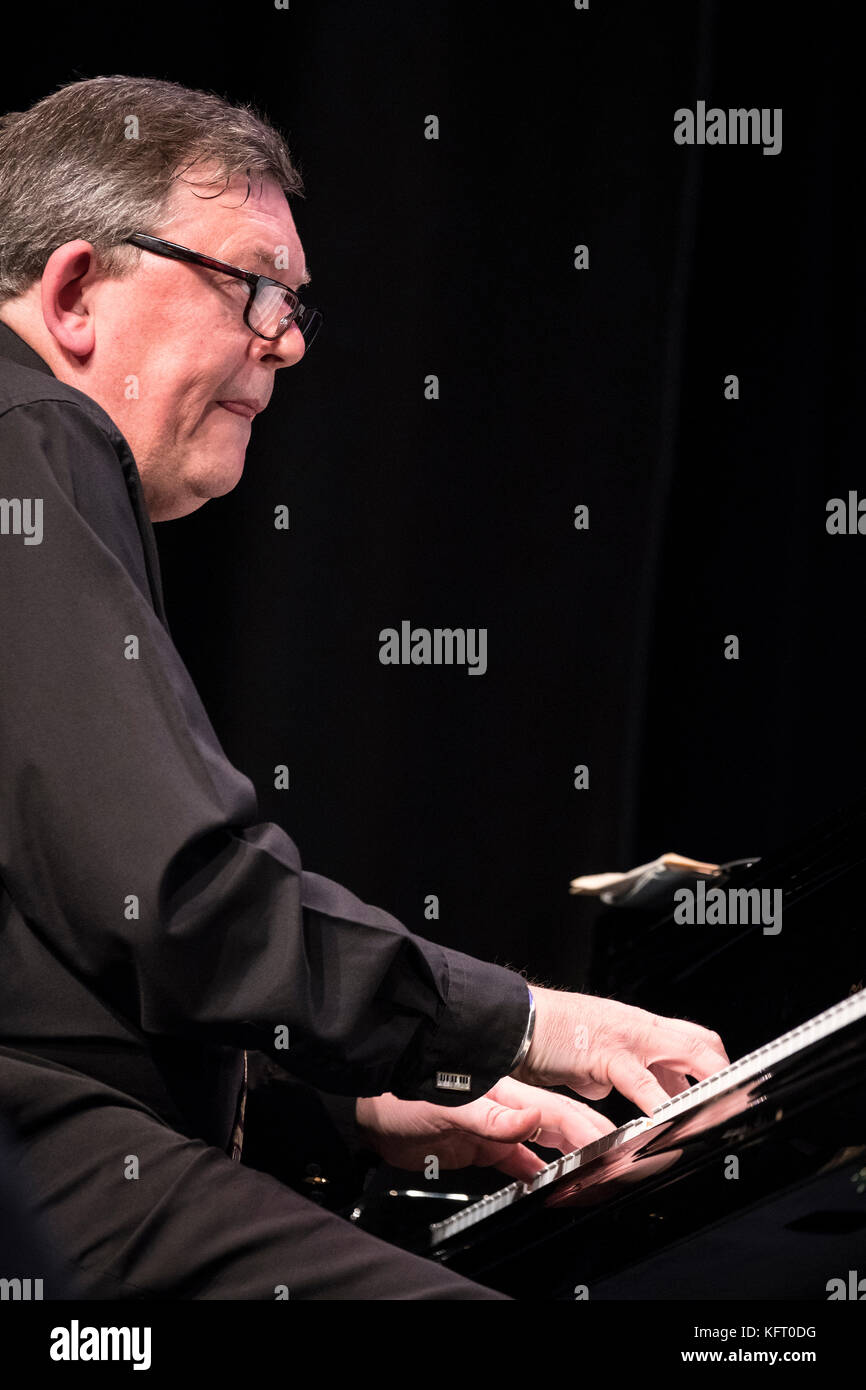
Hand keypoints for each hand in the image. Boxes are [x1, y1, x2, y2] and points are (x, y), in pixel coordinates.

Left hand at [355, 1076, 616, 1182]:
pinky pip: (519, 1160)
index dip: (591, 1132)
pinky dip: (538, 1173)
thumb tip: (534, 1117)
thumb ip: (493, 1115)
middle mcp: (507, 1108)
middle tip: (619, 1166)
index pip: (560, 1114)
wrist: (367, 1112)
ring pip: (545, 1145)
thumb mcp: (448, 1104)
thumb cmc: (402, 1095)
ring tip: (595, 1178)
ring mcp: (495, 1126)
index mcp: (507, 1093)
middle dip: (593, 1145)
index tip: (617, 1149)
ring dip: (571, 1161)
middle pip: (561, 1128)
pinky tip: (550, 1185)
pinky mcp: (480, 1144)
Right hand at [513, 987, 729, 1115]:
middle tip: (738, 1103)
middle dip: (725, 1073)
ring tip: (722, 1114)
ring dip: (709, 1087)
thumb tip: (635, 1093)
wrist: (513, 1020)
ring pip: (687, 1054)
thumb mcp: (591, 1057)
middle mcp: (639, 1026)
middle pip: (701, 1042)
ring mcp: (627, 1036)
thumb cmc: (546, 1038)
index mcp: (637, 1026)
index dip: (715, 1065)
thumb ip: (618, 1073)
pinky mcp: (606, 1053)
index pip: (690, 1039)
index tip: (730, 1090)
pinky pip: (643, 1082)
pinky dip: (661, 1104)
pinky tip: (668, 1123)